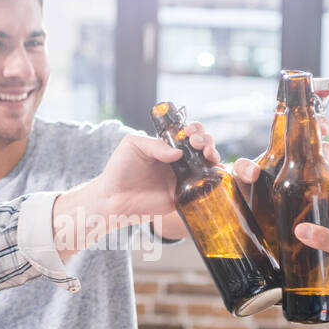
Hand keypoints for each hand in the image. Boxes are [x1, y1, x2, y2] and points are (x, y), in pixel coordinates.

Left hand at [53, 123, 221, 253]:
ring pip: (206, 164)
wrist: (113, 198)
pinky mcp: (182, 196)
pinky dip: (214, 179)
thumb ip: (155, 145)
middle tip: (197, 143)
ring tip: (208, 154)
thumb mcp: (134, 146)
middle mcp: (178, 161)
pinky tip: (216, 171)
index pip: (188, 134)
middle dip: (206, 141)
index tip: (190, 133)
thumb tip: (178, 152)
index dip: (194, 131)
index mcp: (167, 147)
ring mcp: (182, 178)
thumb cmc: (120, 169)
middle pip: (202, 147)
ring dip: (213, 155)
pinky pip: (202, 188)